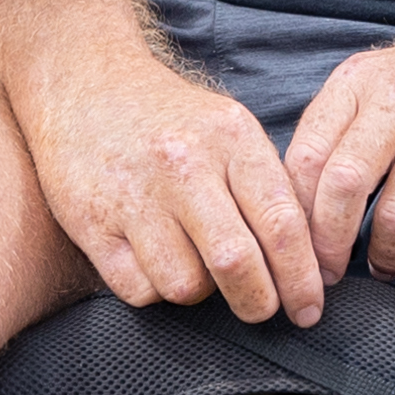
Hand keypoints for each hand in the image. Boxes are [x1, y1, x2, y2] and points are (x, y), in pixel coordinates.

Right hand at [9, 43, 325, 324]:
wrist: (85, 83)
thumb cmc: (170, 118)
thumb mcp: (228, 129)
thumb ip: (265, 185)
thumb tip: (308, 259)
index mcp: (231, 137)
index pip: (282, 223)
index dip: (302, 278)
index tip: (308, 309)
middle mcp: (184, 164)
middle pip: (236, 263)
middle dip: (259, 303)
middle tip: (263, 310)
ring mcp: (134, 194)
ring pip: (186, 285)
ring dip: (199, 292)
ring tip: (195, 264)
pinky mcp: (90, 221)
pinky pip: (139, 290)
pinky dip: (153, 289)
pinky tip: (154, 260)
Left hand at [281, 0, 394, 283]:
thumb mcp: (385, 79)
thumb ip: (343, 130)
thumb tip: (300, 208)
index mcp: (361, 80)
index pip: (305, 158)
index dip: (295, 217)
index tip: (299, 252)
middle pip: (342, 187)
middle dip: (330, 247)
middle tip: (333, 276)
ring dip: (388, 254)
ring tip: (389, 263)